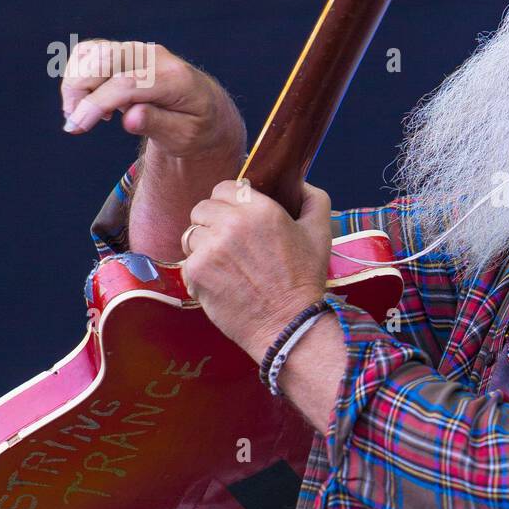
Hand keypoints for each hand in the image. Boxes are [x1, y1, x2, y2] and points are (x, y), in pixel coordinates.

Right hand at [60, 39, 244, 159]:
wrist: (206, 108)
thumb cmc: (195, 127)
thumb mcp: (184, 137)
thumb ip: (158, 125)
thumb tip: (130, 118)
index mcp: (175, 79)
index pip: (126, 84)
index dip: (95, 104)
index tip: (75, 127)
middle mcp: (156, 57)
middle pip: (102, 59)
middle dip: (77, 90)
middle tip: (75, 125)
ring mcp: (140, 50)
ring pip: (91, 52)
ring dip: (76, 83)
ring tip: (91, 115)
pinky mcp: (127, 50)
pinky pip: (90, 52)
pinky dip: (80, 74)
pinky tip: (96, 101)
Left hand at [180, 180, 334, 361]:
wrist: (289, 325)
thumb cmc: (305, 281)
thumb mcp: (321, 233)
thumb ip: (314, 200)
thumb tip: (300, 183)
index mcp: (261, 209)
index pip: (224, 187)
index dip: (229, 202)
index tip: (236, 218)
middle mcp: (232, 223)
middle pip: (202, 208)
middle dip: (213, 222)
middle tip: (230, 244)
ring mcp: (211, 248)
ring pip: (191, 234)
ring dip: (204, 246)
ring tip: (226, 264)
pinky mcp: (197, 272)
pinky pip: (187, 261)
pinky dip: (200, 271)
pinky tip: (221, 282)